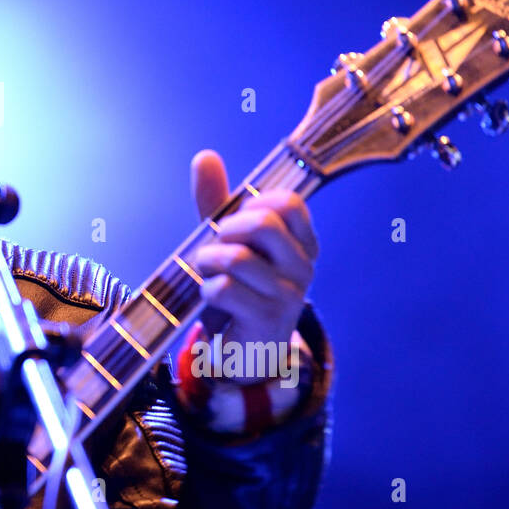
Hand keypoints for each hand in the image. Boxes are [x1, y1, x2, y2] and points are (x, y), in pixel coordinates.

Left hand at [188, 149, 317, 382]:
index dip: (252, 205)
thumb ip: (218, 203)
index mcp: (302, 243)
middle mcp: (303, 267)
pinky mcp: (266, 320)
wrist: (243, 352)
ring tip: (206, 272)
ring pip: (237, 258)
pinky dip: (206, 288)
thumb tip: (205, 157)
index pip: (288, 203)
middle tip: (213, 248)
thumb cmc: (239, 289)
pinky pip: (224, 288)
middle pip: (263, 224)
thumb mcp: (229, 242)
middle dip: (225, 231)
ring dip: (207, 261)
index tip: (236, 223)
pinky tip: (210, 297)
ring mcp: (288, 295)